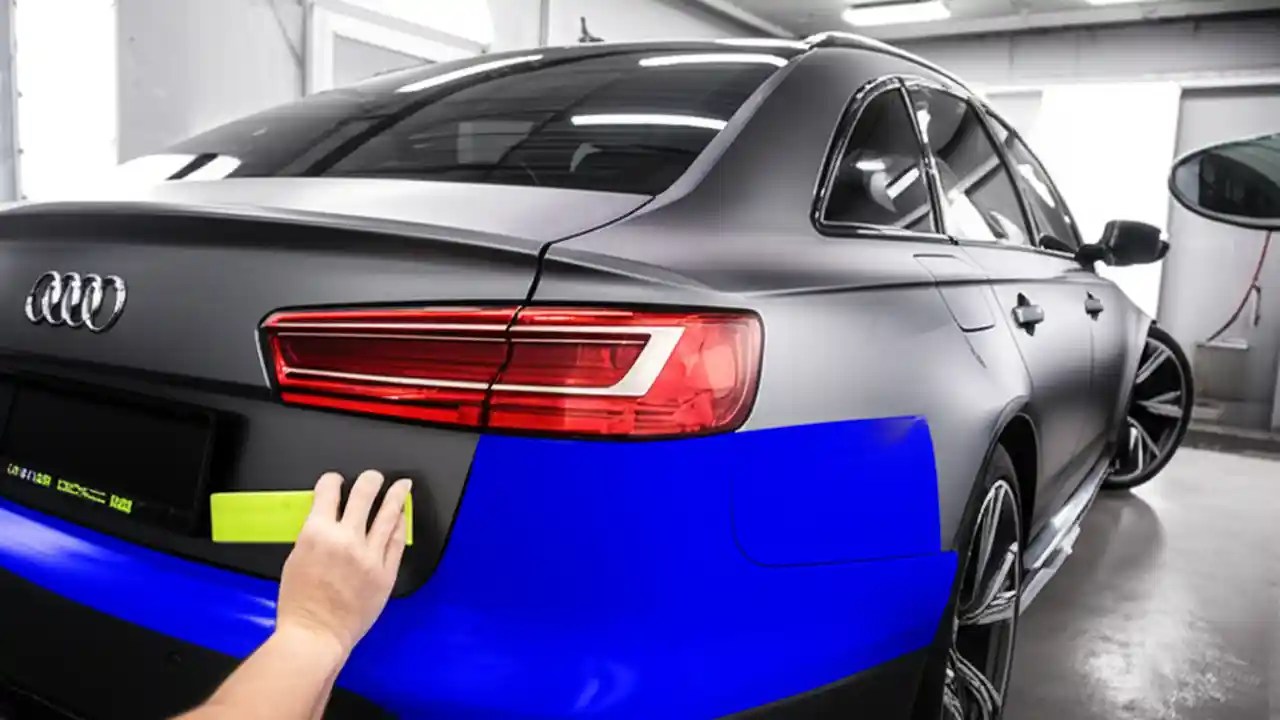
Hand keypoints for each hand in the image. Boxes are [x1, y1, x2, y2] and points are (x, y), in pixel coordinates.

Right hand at [276, 470, 411, 655]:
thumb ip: (315, 536)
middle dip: (370, 480)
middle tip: (374, 477)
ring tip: (403, 484)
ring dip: (396, 495)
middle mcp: (346, 539)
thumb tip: (329, 521)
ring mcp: (370, 556)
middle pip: (364, 495)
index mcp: (317, 533)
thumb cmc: (298, 603)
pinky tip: (401, 516)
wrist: (316, 635)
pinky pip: (396, 542)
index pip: (329, 492)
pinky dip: (399, 526)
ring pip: (388, 515)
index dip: (332, 481)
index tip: (336, 480)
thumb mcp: (295, 559)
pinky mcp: (386, 572)